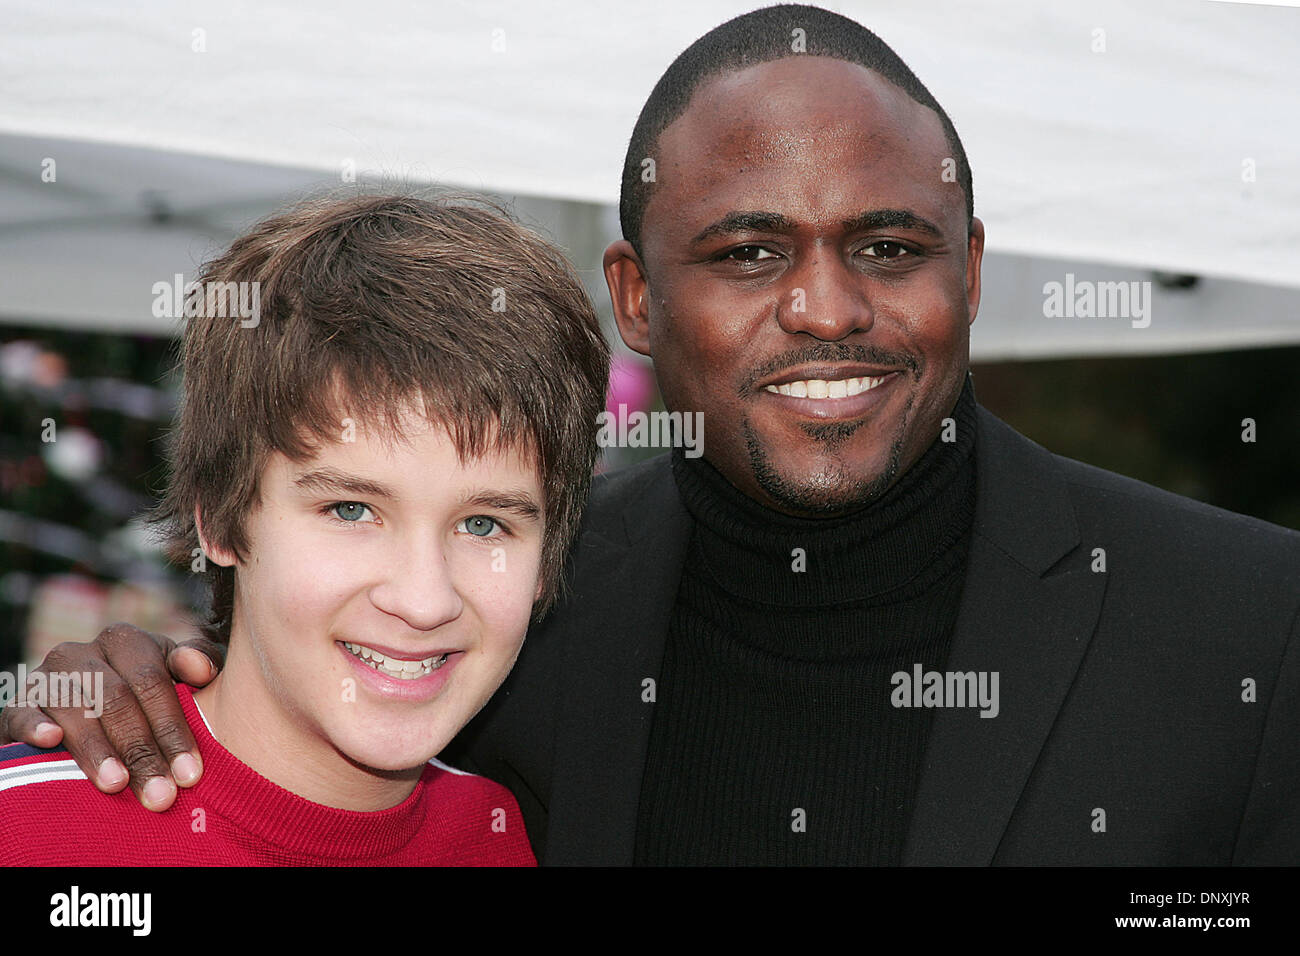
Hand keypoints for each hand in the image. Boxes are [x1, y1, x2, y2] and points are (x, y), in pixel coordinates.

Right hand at [0, 622, 224, 810]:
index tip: (190, 773)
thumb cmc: (143, 697)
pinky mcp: (18, 705)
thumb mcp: (174, 675)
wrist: (84, 710)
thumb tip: (201, 670)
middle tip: (160, 794)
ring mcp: (46, 676)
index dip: (173, 728)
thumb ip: (197, 663)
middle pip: (116, 700)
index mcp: (126, 641)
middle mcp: (83, 652)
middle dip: (142, 751)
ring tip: (117, 784)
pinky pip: (22, 713)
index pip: (152, 682)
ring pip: (74, 710)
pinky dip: (34, 726)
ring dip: (97, 750)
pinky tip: (51, 741)